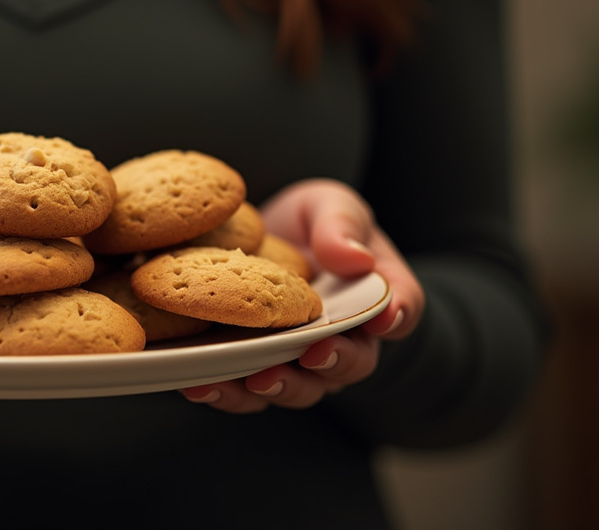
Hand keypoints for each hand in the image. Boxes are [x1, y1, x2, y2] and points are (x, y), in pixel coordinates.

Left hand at [179, 179, 422, 413]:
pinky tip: (200, 384)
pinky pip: (244, 391)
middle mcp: (342, 339)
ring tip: (256, 380)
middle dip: (334, 363)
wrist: (257, 239)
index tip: (384, 318)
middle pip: (350, 364)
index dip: (396, 316)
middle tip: (315, 355)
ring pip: (297, 388)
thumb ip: (341, 226)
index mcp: (372, 297)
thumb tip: (355, 258)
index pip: (399, 310)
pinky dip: (225, 392)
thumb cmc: (308, 224)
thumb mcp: (328, 206)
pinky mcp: (251, 369)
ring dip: (278, 388)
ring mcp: (296, 361)